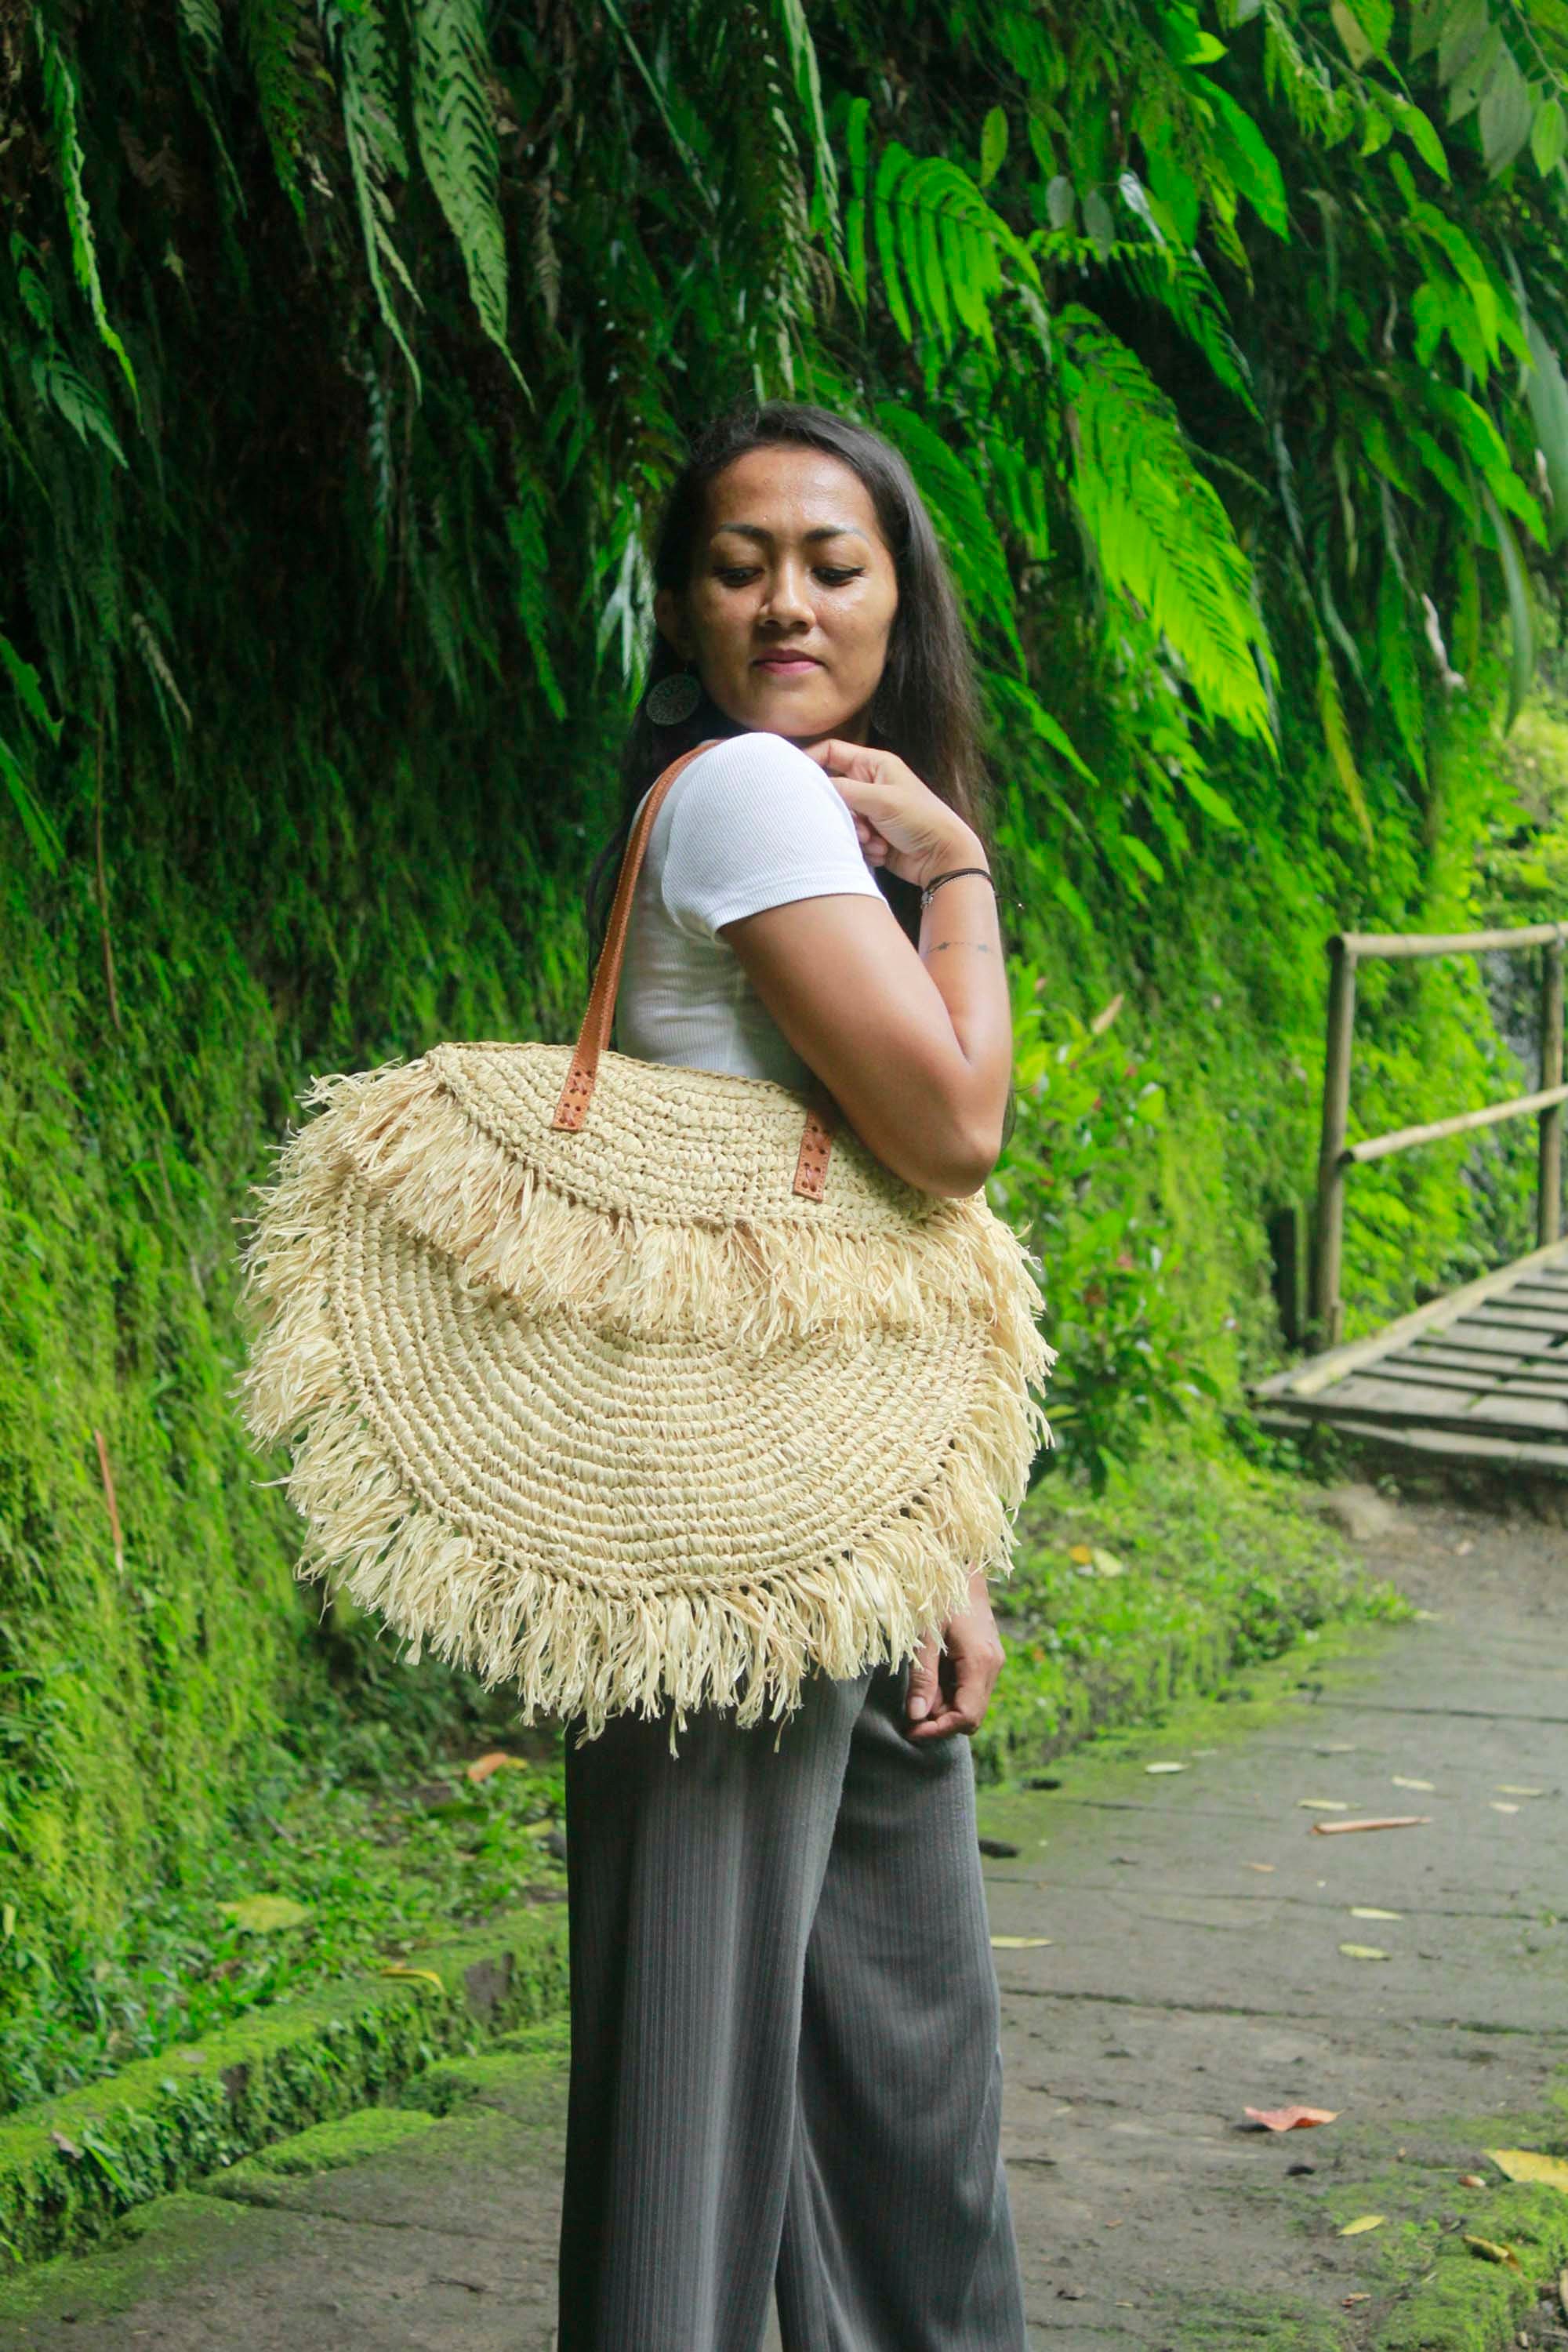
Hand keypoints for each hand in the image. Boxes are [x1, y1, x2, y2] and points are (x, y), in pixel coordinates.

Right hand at [802, 738, 985, 892]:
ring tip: (877, 841)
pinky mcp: (873, 836)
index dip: (810, 761)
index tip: (793, 779)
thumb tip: (811, 785)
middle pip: (833, 792)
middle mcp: (871, 785)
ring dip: (855, 835)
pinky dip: (865, 849)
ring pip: (841, 820)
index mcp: (874, 764)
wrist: (944, 858)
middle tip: (859, 825)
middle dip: (842, 813)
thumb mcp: (881, 799)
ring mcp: (871, 811)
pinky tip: (884, 851)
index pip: (831, 752)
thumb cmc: (920, 820)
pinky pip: (852, 840)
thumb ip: (843, 790)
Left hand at [905, 1568, 1004, 1740]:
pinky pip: (968, 1687)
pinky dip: (948, 1691)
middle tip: (910, 1710)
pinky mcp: (985, 1658)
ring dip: (942, 1704)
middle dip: (939, 1719)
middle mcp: (993, 1667)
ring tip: (917, 1687)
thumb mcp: (925, 1637)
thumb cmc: (938, 1595)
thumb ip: (923, 1678)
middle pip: (970, 1715)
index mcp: (981, 1662)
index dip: (939, 1730)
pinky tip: (930, 1675)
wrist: (959, 1565)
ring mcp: (992, 1663)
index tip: (911, 1731)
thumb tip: (916, 1717)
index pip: (966, 1717)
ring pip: (969, 1703)